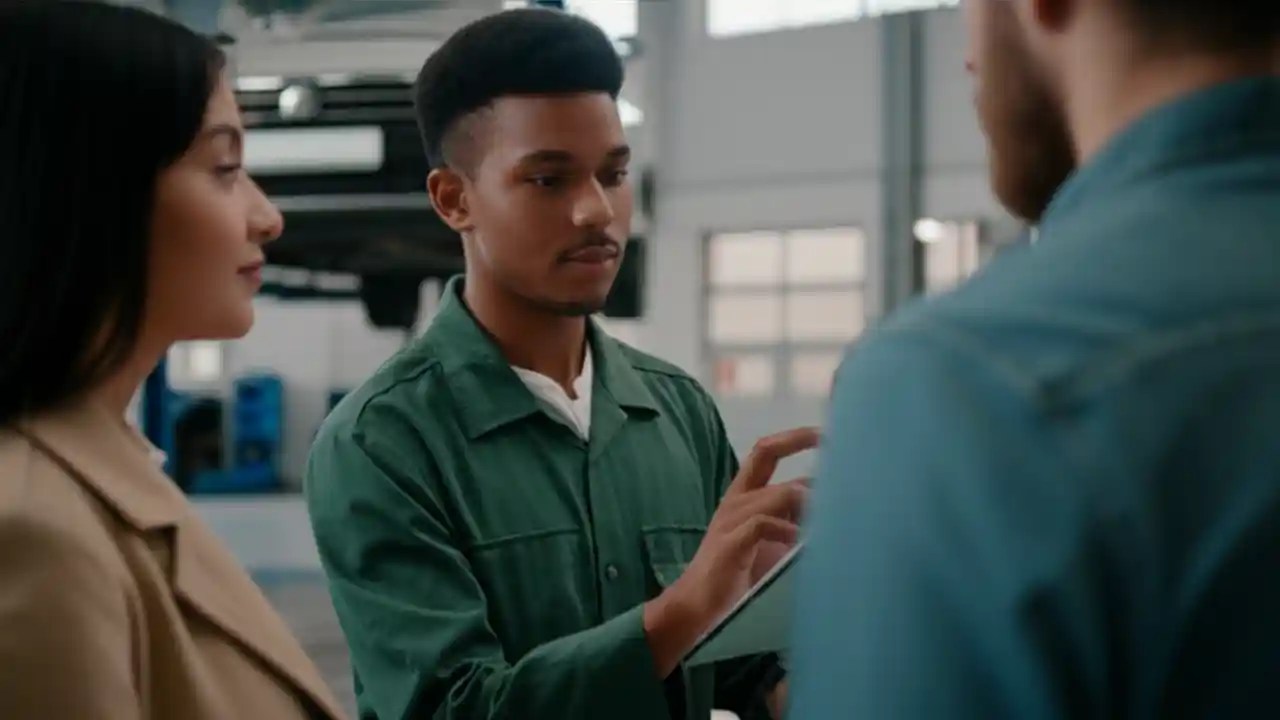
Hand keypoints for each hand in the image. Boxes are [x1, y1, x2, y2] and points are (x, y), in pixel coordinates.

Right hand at [643, 427, 819, 676]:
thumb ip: (796, 520)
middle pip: (769, 456)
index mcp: (744, 495)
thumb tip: (838, 508)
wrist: (697, 609)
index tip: (829, 432)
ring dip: (810, 504)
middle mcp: (736, 500)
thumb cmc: (739, 577)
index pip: (767, 450)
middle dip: (805, 453)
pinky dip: (789, 532)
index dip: (796, 436)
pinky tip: (801, 545)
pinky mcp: (730, 544)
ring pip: (779, 493)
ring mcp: (730, 520)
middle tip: (844, 471)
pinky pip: (764, 525)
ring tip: (832, 523)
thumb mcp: (773, 541)